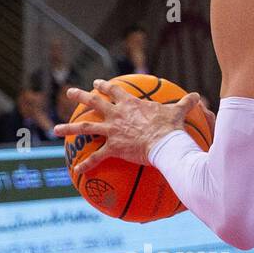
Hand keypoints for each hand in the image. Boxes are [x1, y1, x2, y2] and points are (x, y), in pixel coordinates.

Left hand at [54, 79, 200, 176]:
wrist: (164, 142)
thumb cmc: (170, 127)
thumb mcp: (178, 112)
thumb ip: (185, 103)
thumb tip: (199, 96)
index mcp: (129, 104)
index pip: (114, 91)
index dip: (104, 86)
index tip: (96, 83)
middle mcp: (116, 114)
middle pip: (94, 102)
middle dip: (80, 96)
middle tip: (69, 93)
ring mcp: (112, 131)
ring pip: (85, 128)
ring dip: (69, 129)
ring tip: (55, 130)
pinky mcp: (113, 148)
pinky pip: (97, 157)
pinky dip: (86, 164)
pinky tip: (76, 169)